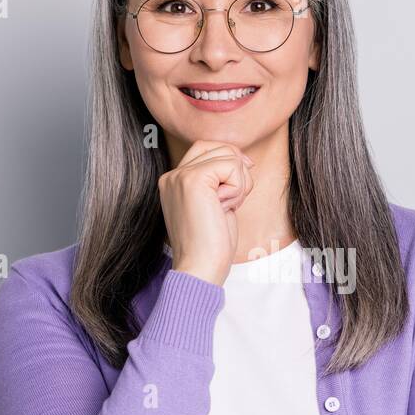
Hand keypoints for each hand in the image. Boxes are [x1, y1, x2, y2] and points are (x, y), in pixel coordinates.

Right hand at [158, 140, 254, 285]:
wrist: (200, 268)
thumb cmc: (211, 246)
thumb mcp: (216, 205)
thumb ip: (221, 182)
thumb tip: (242, 160)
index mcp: (174, 181)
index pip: (206, 148)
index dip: (231, 161)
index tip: (241, 183)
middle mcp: (172, 175)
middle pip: (218, 146)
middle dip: (237, 170)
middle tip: (233, 201)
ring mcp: (180, 176)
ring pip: (228, 155)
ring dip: (239, 183)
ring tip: (227, 207)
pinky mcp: (192, 179)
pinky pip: (231, 166)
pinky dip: (238, 187)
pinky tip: (226, 207)